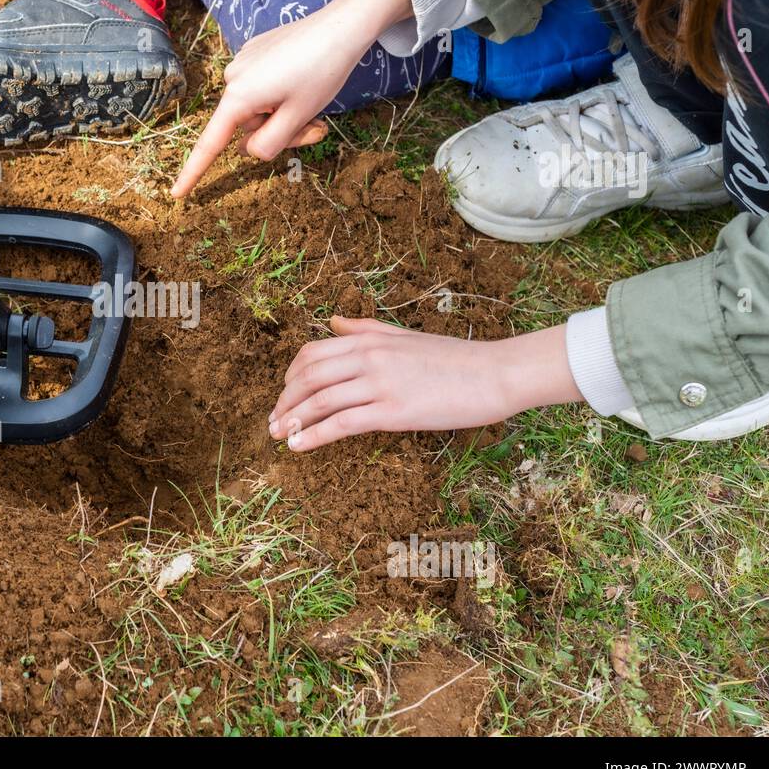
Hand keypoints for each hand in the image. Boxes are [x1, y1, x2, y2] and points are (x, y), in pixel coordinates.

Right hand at [170, 0, 412, 197]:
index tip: (176, 194)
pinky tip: (303, 77)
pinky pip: (262, 87)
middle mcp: (233, 78)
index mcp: (239, 97)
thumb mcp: (298, 117)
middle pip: (248, 128)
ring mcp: (244, 63)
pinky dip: (281, 94)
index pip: (211, 144)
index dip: (194, 172)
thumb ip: (269, 144)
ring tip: (312, 101)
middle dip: (277, 132)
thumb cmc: (321, 73)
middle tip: (314, 125)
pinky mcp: (257, 52)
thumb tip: (251, 149)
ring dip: (283, 113)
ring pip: (258, 109)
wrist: (341, 26)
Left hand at [268, 318, 582, 450]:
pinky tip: (299, 446)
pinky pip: (342, 423)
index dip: (290, 376)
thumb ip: (366, 330)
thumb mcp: (405, 337)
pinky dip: (315, 435)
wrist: (495, 374)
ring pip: (320, 400)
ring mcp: (380, 383)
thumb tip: (333, 322)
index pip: (312, 354)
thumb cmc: (454, 358)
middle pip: (309, 377)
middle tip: (272, 421)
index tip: (284, 395)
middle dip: (285, 401)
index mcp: (369, 340)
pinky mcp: (393, 411)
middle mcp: (369, 358)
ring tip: (279, 436)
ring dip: (293, 420)